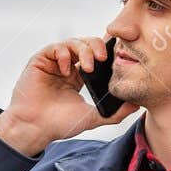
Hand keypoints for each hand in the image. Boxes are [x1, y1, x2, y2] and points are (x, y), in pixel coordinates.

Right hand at [0, 37, 138, 156]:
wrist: (34, 128)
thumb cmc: (59, 124)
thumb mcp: (92, 117)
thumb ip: (114, 113)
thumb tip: (136, 106)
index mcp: (79, 76)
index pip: (95, 56)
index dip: (107, 50)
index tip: (119, 51)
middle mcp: (67, 66)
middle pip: (87, 44)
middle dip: (98, 46)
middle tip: (105, 58)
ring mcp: (54, 62)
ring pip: (73, 42)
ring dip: (84, 51)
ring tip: (88, 67)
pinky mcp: (40, 60)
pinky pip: (56, 47)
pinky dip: (65, 55)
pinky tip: (67, 70)